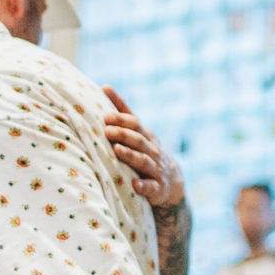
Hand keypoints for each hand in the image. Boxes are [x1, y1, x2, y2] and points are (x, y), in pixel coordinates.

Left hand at [103, 88, 181, 207]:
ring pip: (143, 161)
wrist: (171, 180)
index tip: (106, 116)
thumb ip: (122, 111)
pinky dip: (144, 185)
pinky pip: (152, 187)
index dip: (122, 119)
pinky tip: (135, 184)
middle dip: (123, 134)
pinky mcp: (157, 188)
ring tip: (117, 151)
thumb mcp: (138, 131)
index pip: (135, 124)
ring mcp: (155, 169)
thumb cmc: (146, 150)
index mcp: (145, 135)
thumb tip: (104, 86)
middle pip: (138, 140)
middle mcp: (152, 150)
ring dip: (130, 155)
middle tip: (107, 130)